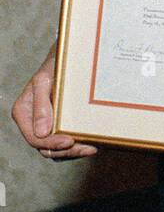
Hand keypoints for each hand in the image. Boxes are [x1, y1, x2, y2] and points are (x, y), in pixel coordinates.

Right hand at [11, 42, 98, 160]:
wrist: (69, 60)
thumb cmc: (55, 66)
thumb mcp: (45, 80)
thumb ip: (41, 105)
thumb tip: (42, 133)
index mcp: (23, 112)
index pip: (34, 137)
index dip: (51, 144)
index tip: (69, 141)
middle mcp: (32, 123)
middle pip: (45, 148)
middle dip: (66, 151)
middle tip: (87, 148)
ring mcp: (45, 127)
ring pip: (56, 150)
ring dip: (73, 152)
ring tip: (91, 147)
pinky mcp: (58, 127)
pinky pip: (65, 145)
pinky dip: (77, 147)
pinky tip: (91, 143)